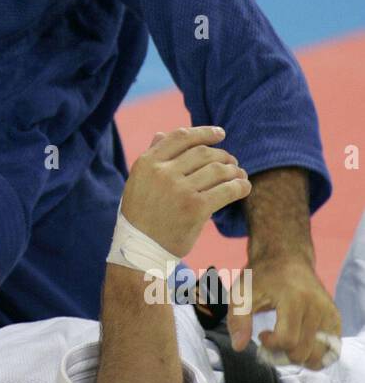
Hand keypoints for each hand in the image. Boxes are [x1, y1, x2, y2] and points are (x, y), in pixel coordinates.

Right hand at [120, 126, 251, 258]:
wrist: (140, 250)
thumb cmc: (141, 215)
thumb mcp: (138, 181)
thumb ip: (151, 157)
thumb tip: (161, 134)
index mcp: (147, 163)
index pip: (181, 137)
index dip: (204, 133)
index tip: (220, 134)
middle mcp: (162, 173)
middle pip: (203, 153)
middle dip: (222, 155)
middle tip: (232, 162)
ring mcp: (179, 190)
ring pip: (218, 170)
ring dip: (234, 170)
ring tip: (239, 175)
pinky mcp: (196, 208)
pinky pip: (226, 190)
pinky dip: (240, 187)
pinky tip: (244, 188)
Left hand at [228, 256, 341, 368]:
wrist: (286, 258)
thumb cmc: (262, 276)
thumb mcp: (242, 293)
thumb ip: (238, 320)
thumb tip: (238, 347)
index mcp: (294, 298)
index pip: (287, 340)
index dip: (270, 345)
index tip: (262, 335)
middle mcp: (316, 306)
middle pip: (302, 352)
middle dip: (282, 355)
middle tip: (272, 342)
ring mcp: (329, 312)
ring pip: (319, 356)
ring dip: (300, 358)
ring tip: (286, 344)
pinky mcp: (335, 317)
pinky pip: (331, 350)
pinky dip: (315, 354)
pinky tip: (300, 343)